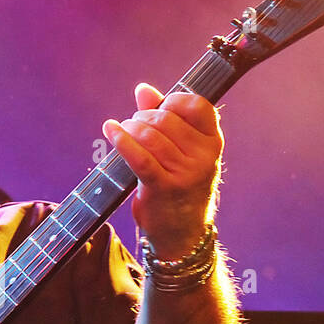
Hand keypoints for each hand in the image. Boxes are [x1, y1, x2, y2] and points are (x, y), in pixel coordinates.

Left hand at [102, 83, 222, 256]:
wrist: (181, 234)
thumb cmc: (179, 187)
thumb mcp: (182, 152)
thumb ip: (165, 118)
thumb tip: (143, 89)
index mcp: (213, 143)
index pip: (197, 105)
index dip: (172, 101)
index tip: (158, 108)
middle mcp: (204, 157)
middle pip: (166, 119)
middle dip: (143, 117)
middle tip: (133, 125)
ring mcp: (185, 173)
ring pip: (150, 136)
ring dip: (130, 129)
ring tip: (123, 132)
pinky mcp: (163, 187)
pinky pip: (139, 156)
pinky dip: (121, 140)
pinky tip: (110, 130)